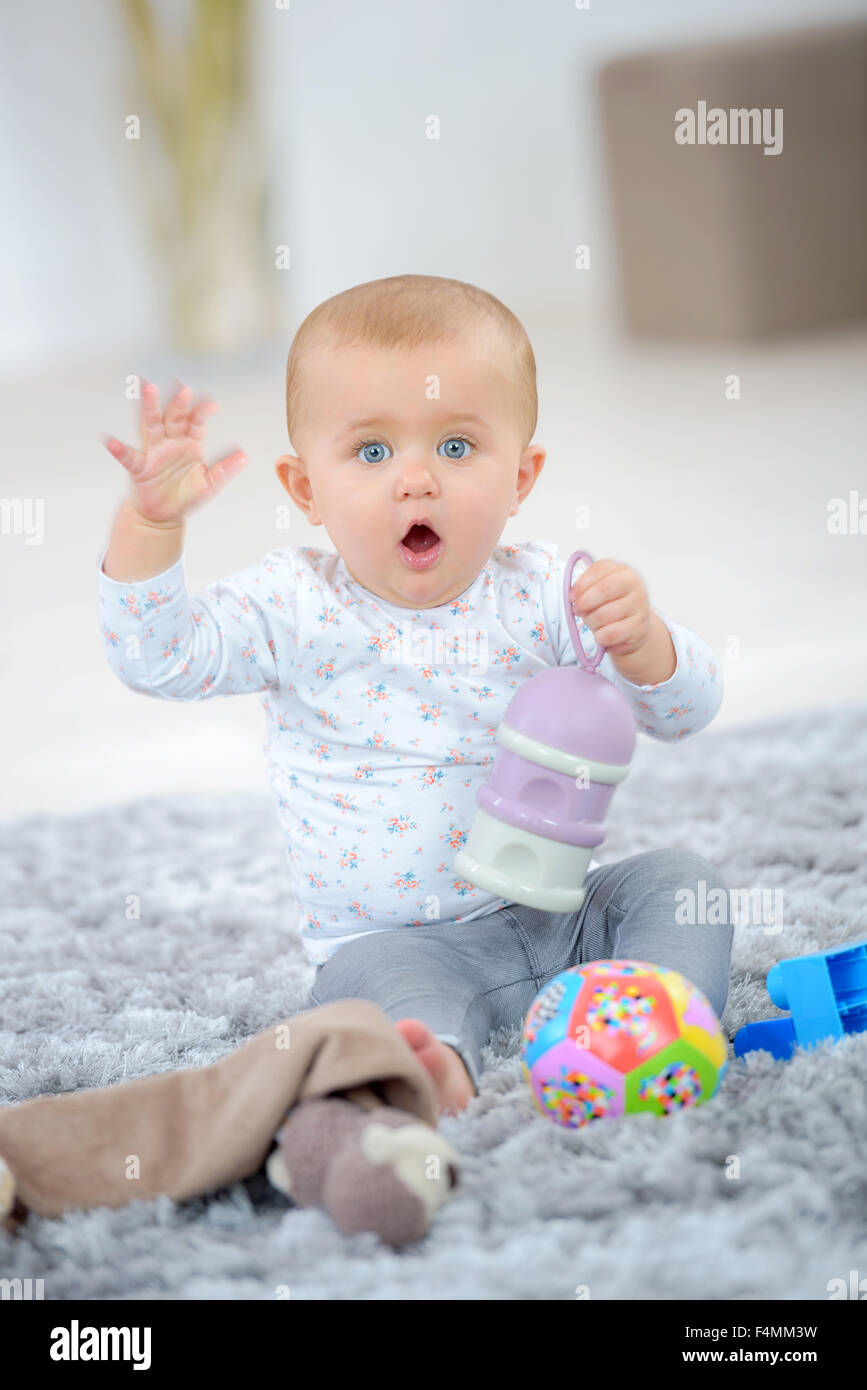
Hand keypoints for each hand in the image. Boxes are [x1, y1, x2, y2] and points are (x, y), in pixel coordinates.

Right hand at [102, 379, 247, 525]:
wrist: (163, 516)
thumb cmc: (185, 495)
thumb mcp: (209, 484)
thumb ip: (224, 470)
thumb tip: (244, 457)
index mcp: (190, 443)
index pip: (196, 422)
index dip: (202, 412)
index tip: (212, 405)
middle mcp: (171, 442)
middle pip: (173, 417)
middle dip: (178, 403)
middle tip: (183, 388)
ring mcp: (154, 452)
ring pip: (151, 426)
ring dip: (149, 408)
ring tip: (147, 389)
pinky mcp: (140, 468)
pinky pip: (130, 457)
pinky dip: (120, 451)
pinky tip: (111, 443)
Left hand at [569, 558, 675, 683]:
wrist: (635, 626)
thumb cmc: (611, 604)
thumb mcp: (599, 589)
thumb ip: (586, 587)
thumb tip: (573, 597)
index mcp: (623, 571)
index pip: (599, 570)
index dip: (581, 585)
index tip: (571, 597)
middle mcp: (635, 584)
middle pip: (603, 591)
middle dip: (584, 603)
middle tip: (578, 611)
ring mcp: (640, 605)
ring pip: (604, 615)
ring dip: (591, 622)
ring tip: (593, 623)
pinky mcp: (640, 627)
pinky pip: (611, 634)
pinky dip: (600, 637)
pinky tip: (601, 636)